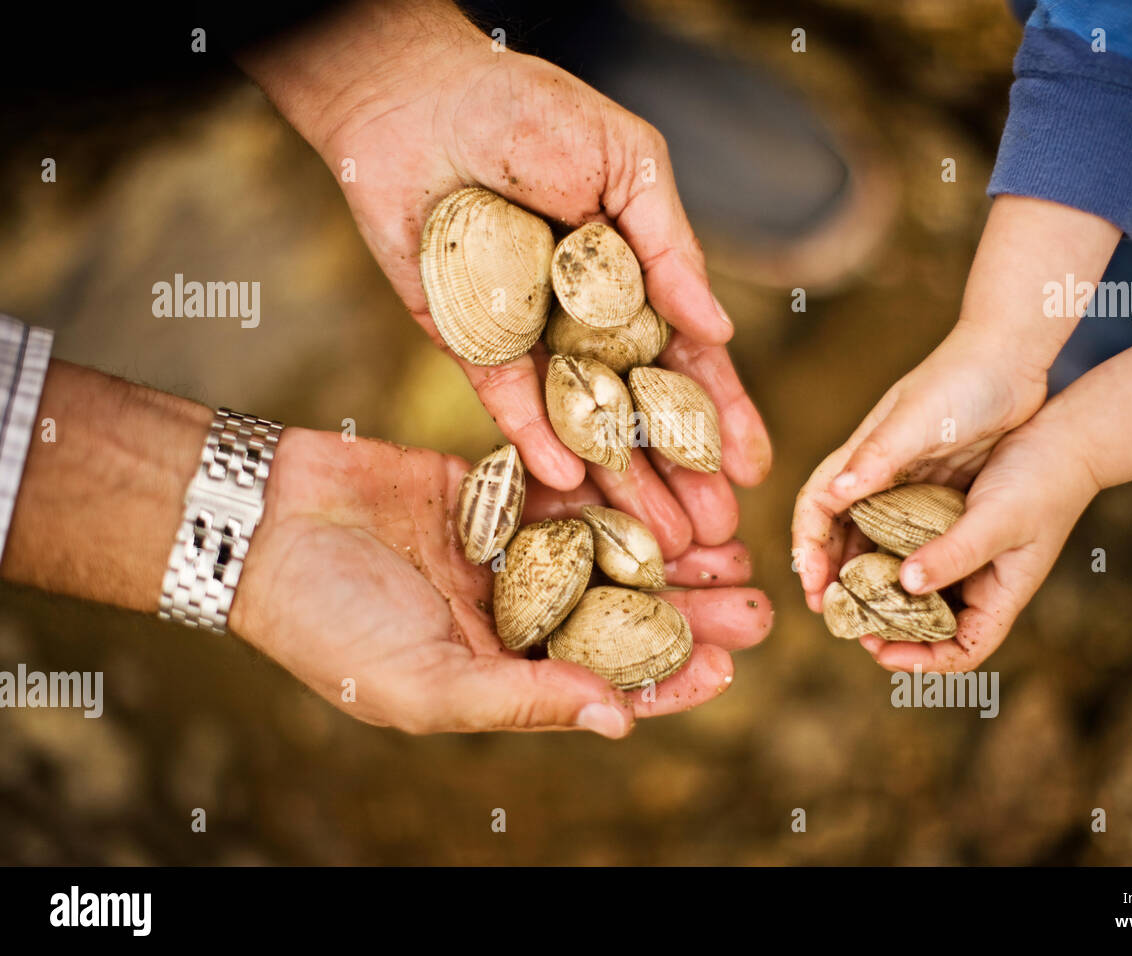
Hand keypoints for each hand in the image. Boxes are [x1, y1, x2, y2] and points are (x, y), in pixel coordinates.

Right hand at [229, 427, 772, 734]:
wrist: (259, 524)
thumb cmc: (327, 625)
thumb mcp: (424, 684)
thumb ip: (522, 700)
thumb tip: (619, 722)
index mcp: (498, 670)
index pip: (601, 682)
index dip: (666, 679)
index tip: (726, 669)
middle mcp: (510, 611)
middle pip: (621, 613)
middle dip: (687, 611)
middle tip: (756, 604)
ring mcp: (504, 547)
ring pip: (606, 550)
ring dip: (666, 551)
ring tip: (731, 549)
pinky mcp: (491, 486)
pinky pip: (565, 489)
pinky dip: (614, 491)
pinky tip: (666, 490)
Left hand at [240, 0, 771, 558]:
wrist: (421, 97)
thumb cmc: (532, 112)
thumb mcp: (628, 165)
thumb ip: (671, 249)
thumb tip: (718, 330)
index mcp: (635, 280)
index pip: (688, 362)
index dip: (722, 415)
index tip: (753, 468)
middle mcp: (587, 321)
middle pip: (642, 410)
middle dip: (682, 472)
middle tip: (717, 531)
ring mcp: (530, 340)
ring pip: (584, 422)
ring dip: (622, 478)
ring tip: (660, 538)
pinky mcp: (470, 345)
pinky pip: (508, 403)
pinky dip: (538, 439)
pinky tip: (573, 482)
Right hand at [791, 195, 1119, 608]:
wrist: (1014, 355)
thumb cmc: (963, 380)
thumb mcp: (920, 419)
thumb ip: (878, 455)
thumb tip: (833, 493)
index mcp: (862, 452)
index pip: (815, 506)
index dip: (807, 548)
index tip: (813, 587)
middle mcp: (878, 470)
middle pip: (838, 529)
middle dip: (830, 572)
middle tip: (837, 616)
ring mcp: (909, 481)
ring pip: (874, 537)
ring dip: (868, 573)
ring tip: (872, 614)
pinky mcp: (940, 488)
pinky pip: (913, 536)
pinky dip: (907, 563)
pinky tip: (919, 590)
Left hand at [857, 412, 1097, 671]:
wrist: (1063, 438)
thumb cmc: (1042, 481)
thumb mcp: (997, 519)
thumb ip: (955, 553)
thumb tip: (906, 584)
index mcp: (1000, 597)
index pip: (961, 652)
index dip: (921, 660)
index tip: (878, 649)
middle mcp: (981, 585)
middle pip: (933, 630)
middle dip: (892, 631)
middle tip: (849, 616)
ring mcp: (967, 560)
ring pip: (921, 594)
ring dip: (887, 597)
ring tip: (848, 587)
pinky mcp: (953, 531)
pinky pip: (917, 556)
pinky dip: (892, 560)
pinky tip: (863, 548)